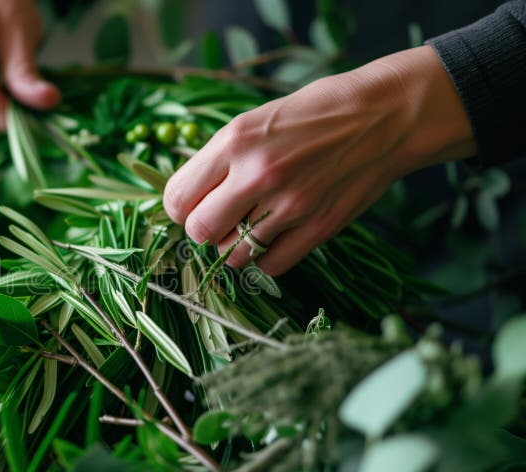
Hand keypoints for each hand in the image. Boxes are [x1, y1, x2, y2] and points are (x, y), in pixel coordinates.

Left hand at [163, 46, 475, 275]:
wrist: (385, 115)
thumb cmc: (315, 113)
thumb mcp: (255, 120)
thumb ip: (220, 159)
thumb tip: (189, 198)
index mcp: (235, 142)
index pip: (177, 198)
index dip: (180, 207)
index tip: (192, 205)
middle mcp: (258, 175)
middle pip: (200, 232)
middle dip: (204, 230)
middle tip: (220, 218)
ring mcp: (290, 205)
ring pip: (233, 256)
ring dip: (234, 247)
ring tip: (249, 227)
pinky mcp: (318, 228)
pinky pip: (269, 266)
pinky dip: (264, 259)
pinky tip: (272, 240)